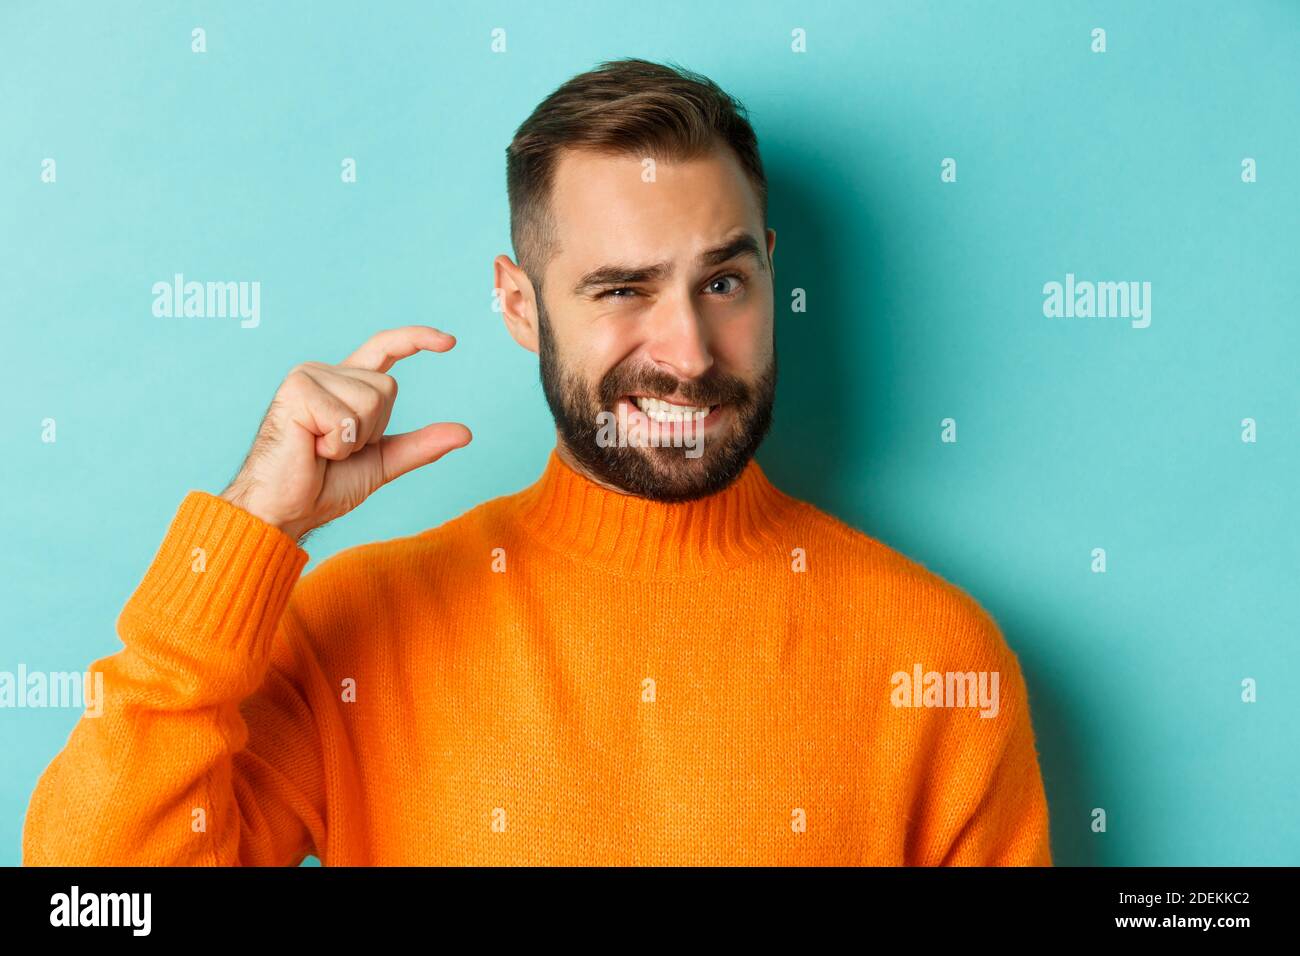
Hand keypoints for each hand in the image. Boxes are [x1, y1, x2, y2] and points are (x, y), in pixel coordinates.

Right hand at [219, 325, 470, 540]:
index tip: (451, 342)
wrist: (284, 510)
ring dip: (353, 439)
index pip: (386, 349)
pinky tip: (310, 449)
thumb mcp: (382, 463)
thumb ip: (420, 446)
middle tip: (336, 451)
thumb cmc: (323, 486)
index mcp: (345, 385)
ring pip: (371, 400)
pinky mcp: (295, 390)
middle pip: (387, 387)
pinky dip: (336, 444)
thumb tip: (465, 433)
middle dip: (373, 430)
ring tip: (320, 449)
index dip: (417, 340)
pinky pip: (345, 416)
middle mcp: (327, 373)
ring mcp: (309, 377)